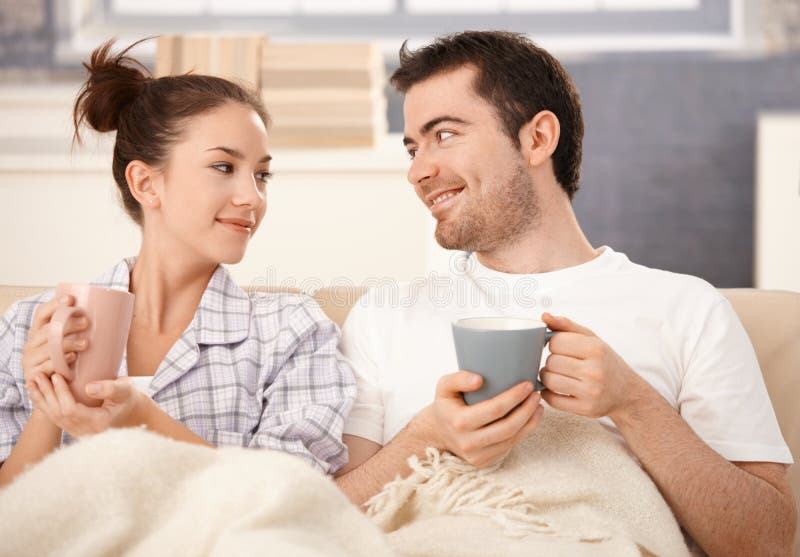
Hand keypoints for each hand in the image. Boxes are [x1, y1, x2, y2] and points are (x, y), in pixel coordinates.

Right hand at [22, 295, 89, 382]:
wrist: (57, 388)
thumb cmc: (68, 361)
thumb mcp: (71, 343)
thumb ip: (79, 331)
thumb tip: (113, 313)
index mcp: (38, 332)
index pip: (41, 313)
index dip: (53, 304)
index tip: (71, 299)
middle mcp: (31, 343)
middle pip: (47, 329)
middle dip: (67, 324)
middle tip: (86, 323)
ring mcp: (30, 359)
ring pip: (48, 347)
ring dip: (67, 343)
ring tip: (85, 343)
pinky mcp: (33, 374)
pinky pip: (46, 365)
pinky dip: (60, 361)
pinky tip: (72, 358)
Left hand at [26, 373, 150, 437]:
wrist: (136, 415)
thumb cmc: (131, 400)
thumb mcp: (125, 390)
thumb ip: (110, 388)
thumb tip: (88, 388)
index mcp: (98, 423)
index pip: (71, 409)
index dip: (61, 393)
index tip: (56, 376)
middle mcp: (86, 432)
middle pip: (59, 414)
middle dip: (46, 394)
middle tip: (38, 375)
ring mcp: (80, 433)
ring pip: (55, 418)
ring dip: (42, 400)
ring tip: (31, 383)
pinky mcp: (77, 430)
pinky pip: (57, 420)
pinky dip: (46, 406)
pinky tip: (38, 395)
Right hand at [411, 371, 543, 467]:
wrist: (438, 432)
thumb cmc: (446, 404)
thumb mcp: (444, 386)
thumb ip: (459, 378)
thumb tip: (479, 379)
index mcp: (459, 422)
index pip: (494, 409)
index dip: (514, 397)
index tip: (527, 385)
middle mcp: (468, 443)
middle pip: (508, 427)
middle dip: (527, 410)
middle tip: (536, 395)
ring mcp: (477, 456)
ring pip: (512, 439)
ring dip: (530, 422)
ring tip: (537, 405)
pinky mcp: (485, 462)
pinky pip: (509, 446)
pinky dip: (523, 432)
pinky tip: (529, 418)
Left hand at [539, 312, 649, 421]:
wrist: (627, 393)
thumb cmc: (605, 361)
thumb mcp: (591, 339)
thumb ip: (567, 326)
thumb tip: (544, 316)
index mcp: (595, 349)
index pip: (556, 342)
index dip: (555, 344)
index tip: (562, 348)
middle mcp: (594, 371)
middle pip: (551, 362)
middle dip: (552, 362)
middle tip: (561, 364)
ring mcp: (590, 392)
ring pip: (549, 381)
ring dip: (547, 377)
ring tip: (557, 375)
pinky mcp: (585, 409)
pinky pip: (552, 400)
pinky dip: (549, 394)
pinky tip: (557, 389)